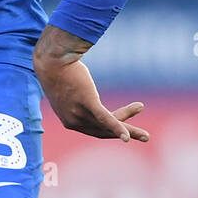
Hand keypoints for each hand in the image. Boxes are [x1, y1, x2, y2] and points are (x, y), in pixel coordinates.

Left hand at [33, 24, 149, 142]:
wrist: (51, 60)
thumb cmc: (58, 71)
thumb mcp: (67, 90)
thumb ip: (76, 98)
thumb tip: (85, 93)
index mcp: (69, 120)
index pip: (96, 129)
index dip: (114, 129)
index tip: (126, 125)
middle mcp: (74, 121)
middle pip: (105, 131)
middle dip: (127, 132)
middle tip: (146, 136)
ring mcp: (80, 112)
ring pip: (109, 124)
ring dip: (129, 124)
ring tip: (143, 115)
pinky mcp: (87, 102)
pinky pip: (105, 118)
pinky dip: (118, 128)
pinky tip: (128, 137)